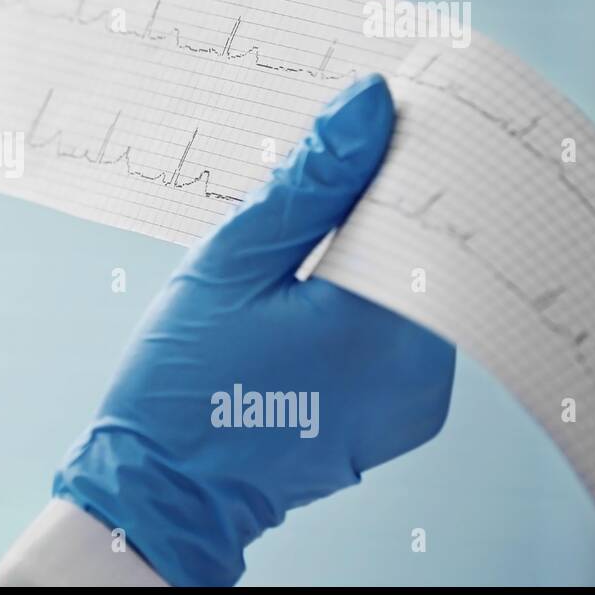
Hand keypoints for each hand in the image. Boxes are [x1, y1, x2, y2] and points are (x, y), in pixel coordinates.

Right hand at [53, 74, 455, 585]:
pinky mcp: (402, 416)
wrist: (166, 490)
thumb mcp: (229, 264)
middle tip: (327, 161)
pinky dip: (372, 297)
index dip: (399, 152)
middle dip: (382, 198)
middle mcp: (424, 370)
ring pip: (417, 289)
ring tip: (310, 227)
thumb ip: (306, 186)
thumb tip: (366, 104)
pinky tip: (318, 283)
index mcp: (384, 328)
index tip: (366, 111)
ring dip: (376, 248)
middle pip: (428, 249)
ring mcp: (418, 400)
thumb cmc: (182, 383)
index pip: (426, 207)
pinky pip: (406, 332)